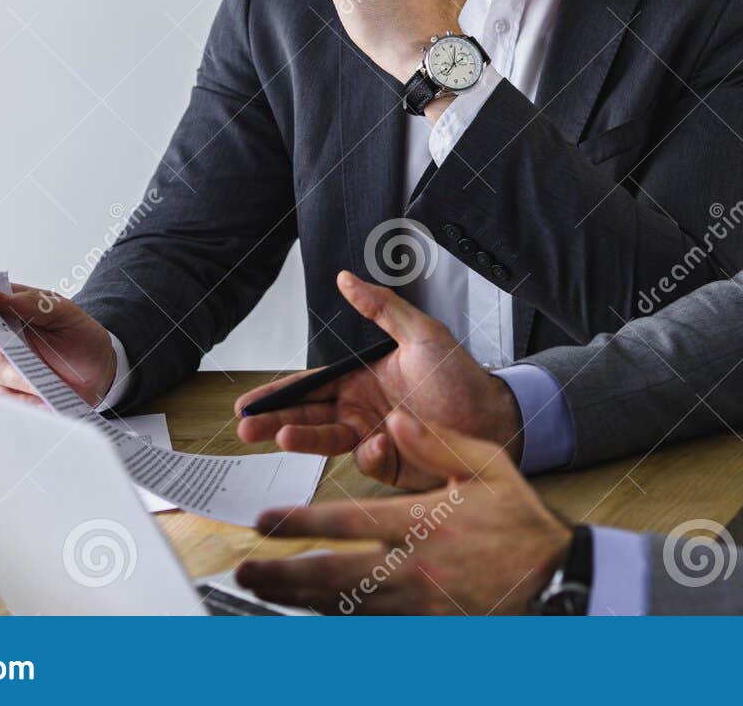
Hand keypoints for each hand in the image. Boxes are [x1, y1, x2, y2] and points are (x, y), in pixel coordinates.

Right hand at [0, 279, 117, 406]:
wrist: (97, 370)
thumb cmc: (80, 337)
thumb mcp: (66, 314)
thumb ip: (32, 303)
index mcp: (11, 306)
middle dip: (6, 347)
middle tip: (26, 356)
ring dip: (19, 378)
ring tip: (43, 382)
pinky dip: (21, 398)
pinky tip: (41, 398)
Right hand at [234, 270, 522, 488]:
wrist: (495, 417)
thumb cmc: (461, 375)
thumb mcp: (421, 333)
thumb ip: (381, 308)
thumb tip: (346, 278)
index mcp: (362, 377)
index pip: (311, 384)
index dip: (280, 393)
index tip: (249, 402)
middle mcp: (361, 409)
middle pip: (307, 416)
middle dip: (275, 421)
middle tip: (247, 427)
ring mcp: (373, 438)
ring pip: (326, 441)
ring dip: (302, 439)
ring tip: (281, 436)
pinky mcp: (391, 465)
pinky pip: (367, 462)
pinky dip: (368, 455)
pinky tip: (379, 443)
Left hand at [236, 410, 571, 613]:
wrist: (556, 580)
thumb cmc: (520, 523)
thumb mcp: (485, 465)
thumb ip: (435, 441)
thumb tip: (394, 416)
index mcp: (423, 522)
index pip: (346, 522)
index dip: (301, 522)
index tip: (268, 520)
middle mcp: (412, 567)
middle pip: (330, 575)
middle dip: (281, 573)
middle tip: (246, 568)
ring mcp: (416, 603)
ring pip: (341, 606)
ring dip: (297, 598)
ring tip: (263, 590)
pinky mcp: (423, 626)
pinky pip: (366, 626)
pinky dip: (333, 619)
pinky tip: (311, 613)